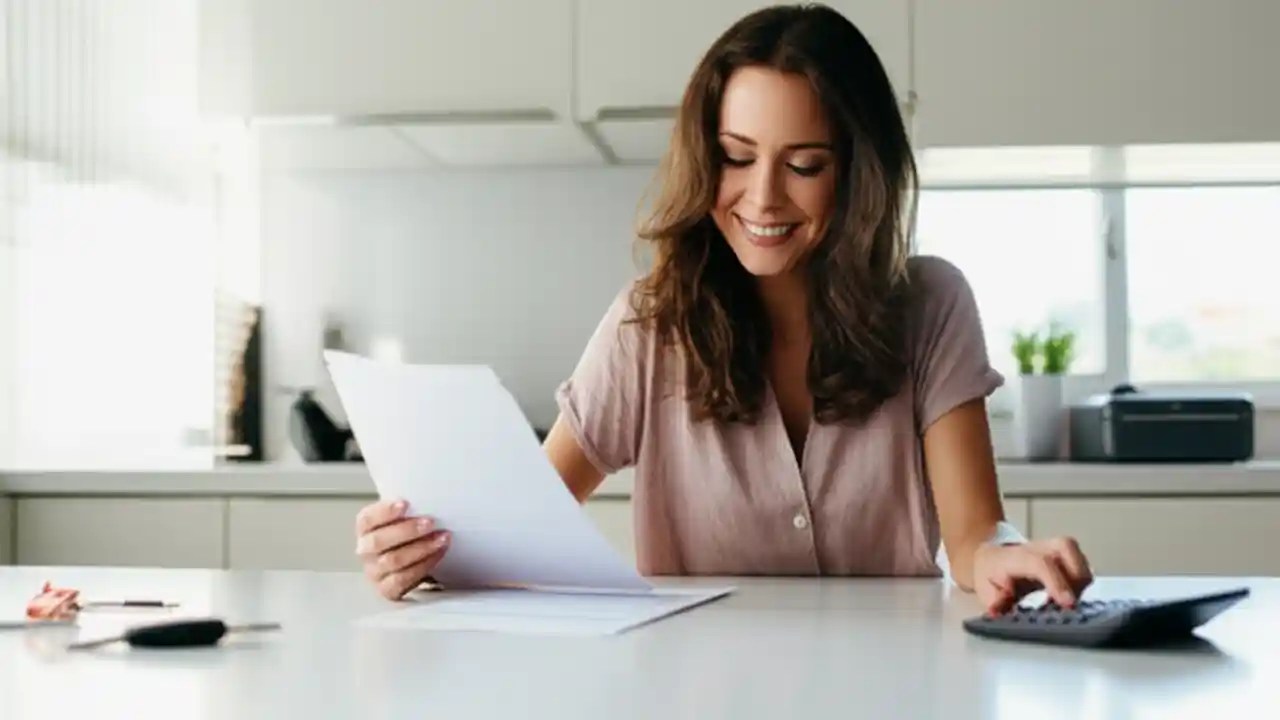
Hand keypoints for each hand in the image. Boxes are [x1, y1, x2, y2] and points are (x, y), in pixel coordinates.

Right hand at [355, 499, 450, 600]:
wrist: (412, 561)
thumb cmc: (408, 535)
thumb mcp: (404, 518)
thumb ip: (409, 510)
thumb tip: (428, 497)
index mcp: (365, 529)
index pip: (367, 519)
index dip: (385, 512)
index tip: (406, 503)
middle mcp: (365, 551)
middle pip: (378, 541)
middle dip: (406, 531)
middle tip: (429, 522)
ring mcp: (374, 572)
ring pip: (392, 561)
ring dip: (420, 548)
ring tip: (441, 538)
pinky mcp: (387, 590)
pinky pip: (403, 580)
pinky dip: (424, 565)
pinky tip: (439, 553)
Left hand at [972, 537, 1092, 614]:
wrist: (991, 558)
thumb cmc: (990, 576)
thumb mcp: (985, 592)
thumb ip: (994, 602)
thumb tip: (999, 609)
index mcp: (1015, 557)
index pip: (1040, 563)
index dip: (1056, 582)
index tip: (1068, 603)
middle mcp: (1036, 547)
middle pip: (1066, 548)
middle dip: (1074, 578)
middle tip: (1065, 603)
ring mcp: (1052, 548)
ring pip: (1079, 556)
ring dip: (1079, 582)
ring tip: (1063, 601)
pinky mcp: (1065, 554)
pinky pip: (1082, 564)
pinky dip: (1080, 582)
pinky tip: (1066, 596)